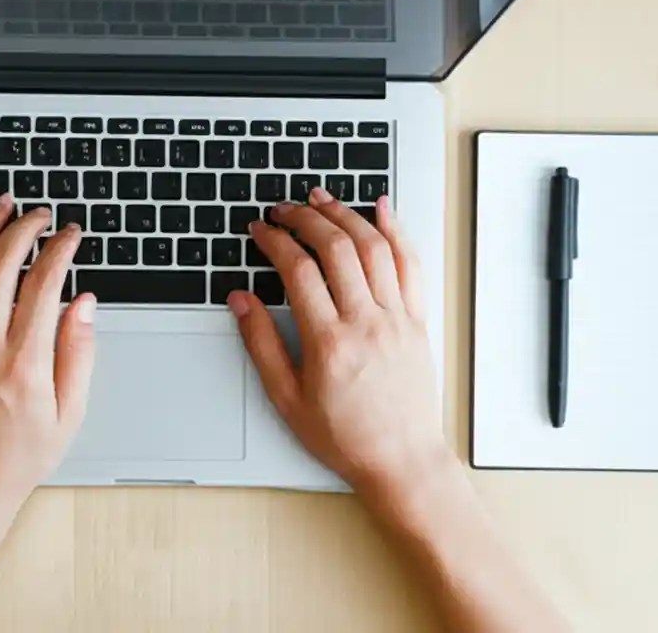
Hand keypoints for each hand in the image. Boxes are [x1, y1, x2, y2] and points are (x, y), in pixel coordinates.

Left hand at [0, 194, 95, 535]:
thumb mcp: (69, 414)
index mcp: (25, 365)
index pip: (44, 285)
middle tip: (40, 214)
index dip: (60, 249)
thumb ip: (79, 354)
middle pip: (1, 265)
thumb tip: (83, 304)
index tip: (71, 235)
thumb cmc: (17, 458)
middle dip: (24, 228)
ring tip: (0, 208)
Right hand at [227, 188, 449, 496]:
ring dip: (345, 214)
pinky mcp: (417, 321)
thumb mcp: (287, 399)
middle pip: (335, 248)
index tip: (260, 230)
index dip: (274, 241)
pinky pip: (410, 265)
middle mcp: (366, 323)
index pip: (298, 271)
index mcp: (329, 343)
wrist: (401, 460)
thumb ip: (261, 345)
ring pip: (373, 248)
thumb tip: (240, 301)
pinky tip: (382, 209)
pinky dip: (397, 232)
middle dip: (305, 218)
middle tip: (284, 208)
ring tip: (322, 198)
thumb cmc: (345, 437)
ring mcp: (396, 319)